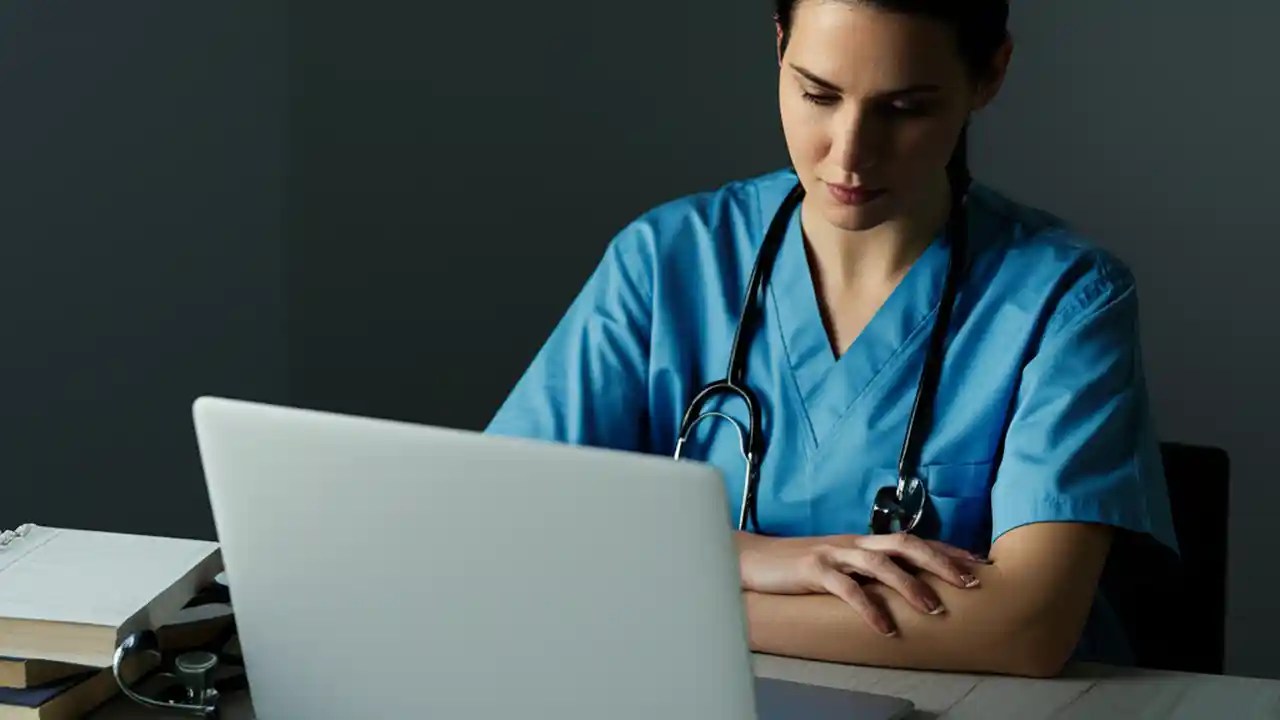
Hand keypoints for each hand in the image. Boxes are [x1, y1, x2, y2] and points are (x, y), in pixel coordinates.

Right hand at [737, 532, 989, 635]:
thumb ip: (865, 573)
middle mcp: (852, 542)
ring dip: (911, 586)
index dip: (946, 550)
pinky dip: (869, 608)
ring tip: (934, 609)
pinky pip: (846, 588)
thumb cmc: (796, 567)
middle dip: (940, 561)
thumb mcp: (837, 566)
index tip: (979, 565)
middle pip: (904, 543)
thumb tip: (901, 589)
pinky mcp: (812, 569)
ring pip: (880, 564)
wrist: (750, 559)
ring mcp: (832, 553)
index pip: (912, 540)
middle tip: (970, 584)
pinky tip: (885, 628)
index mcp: (861, 542)